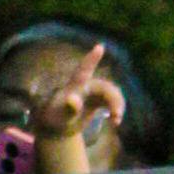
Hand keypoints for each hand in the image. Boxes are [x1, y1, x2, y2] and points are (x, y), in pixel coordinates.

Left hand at [28, 42, 123, 173]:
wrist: (59, 126)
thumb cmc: (57, 119)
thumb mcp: (61, 117)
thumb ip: (68, 109)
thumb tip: (73, 99)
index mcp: (74, 86)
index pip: (83, 70)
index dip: (91, 59)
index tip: (100, 46)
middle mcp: (86, 85)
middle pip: (105, 87)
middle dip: (113, 99)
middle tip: (116, 115)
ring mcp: (94, 92)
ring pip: (112, 93)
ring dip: (117, 105)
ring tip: (116, 121)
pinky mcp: (100, 100)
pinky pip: (114, 100)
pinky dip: (117, 109)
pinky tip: (115, 122)